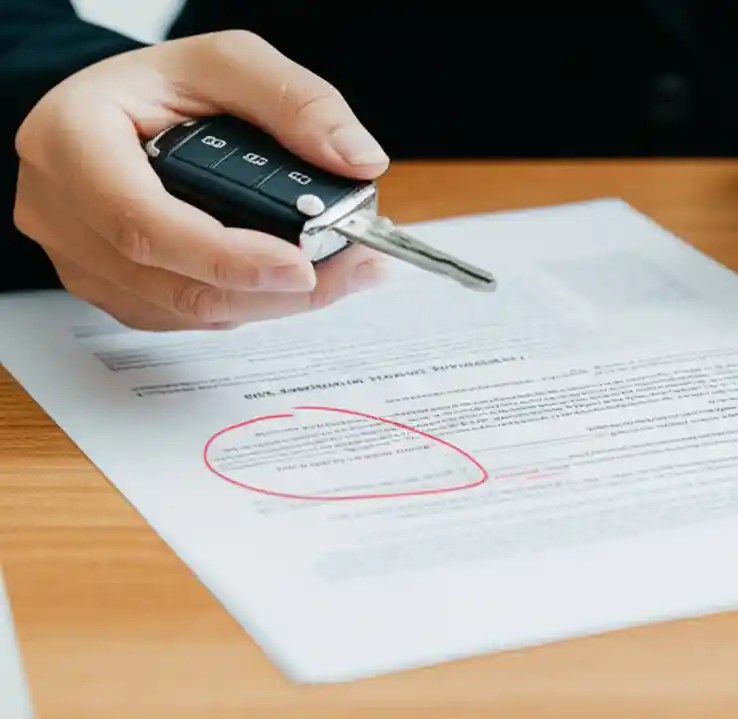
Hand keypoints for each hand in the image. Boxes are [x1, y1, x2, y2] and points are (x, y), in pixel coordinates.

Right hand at [14, 30, 391, 330]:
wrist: (126, 110)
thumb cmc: (164, 85)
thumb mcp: (229, 63)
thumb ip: (296, 102)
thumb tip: (356, 158)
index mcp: (72, 140)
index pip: (143, 221)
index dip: (225, 256)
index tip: (300, 264)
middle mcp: (62, 208)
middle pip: (172, 281)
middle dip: (273, 287)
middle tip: (353, 270)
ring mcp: (81, 258)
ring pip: (185, 309)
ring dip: (271, 301)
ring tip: (344, 270)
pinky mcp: (111, 287)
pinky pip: (185, 317)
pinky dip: (247, 304)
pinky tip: (293, 279)